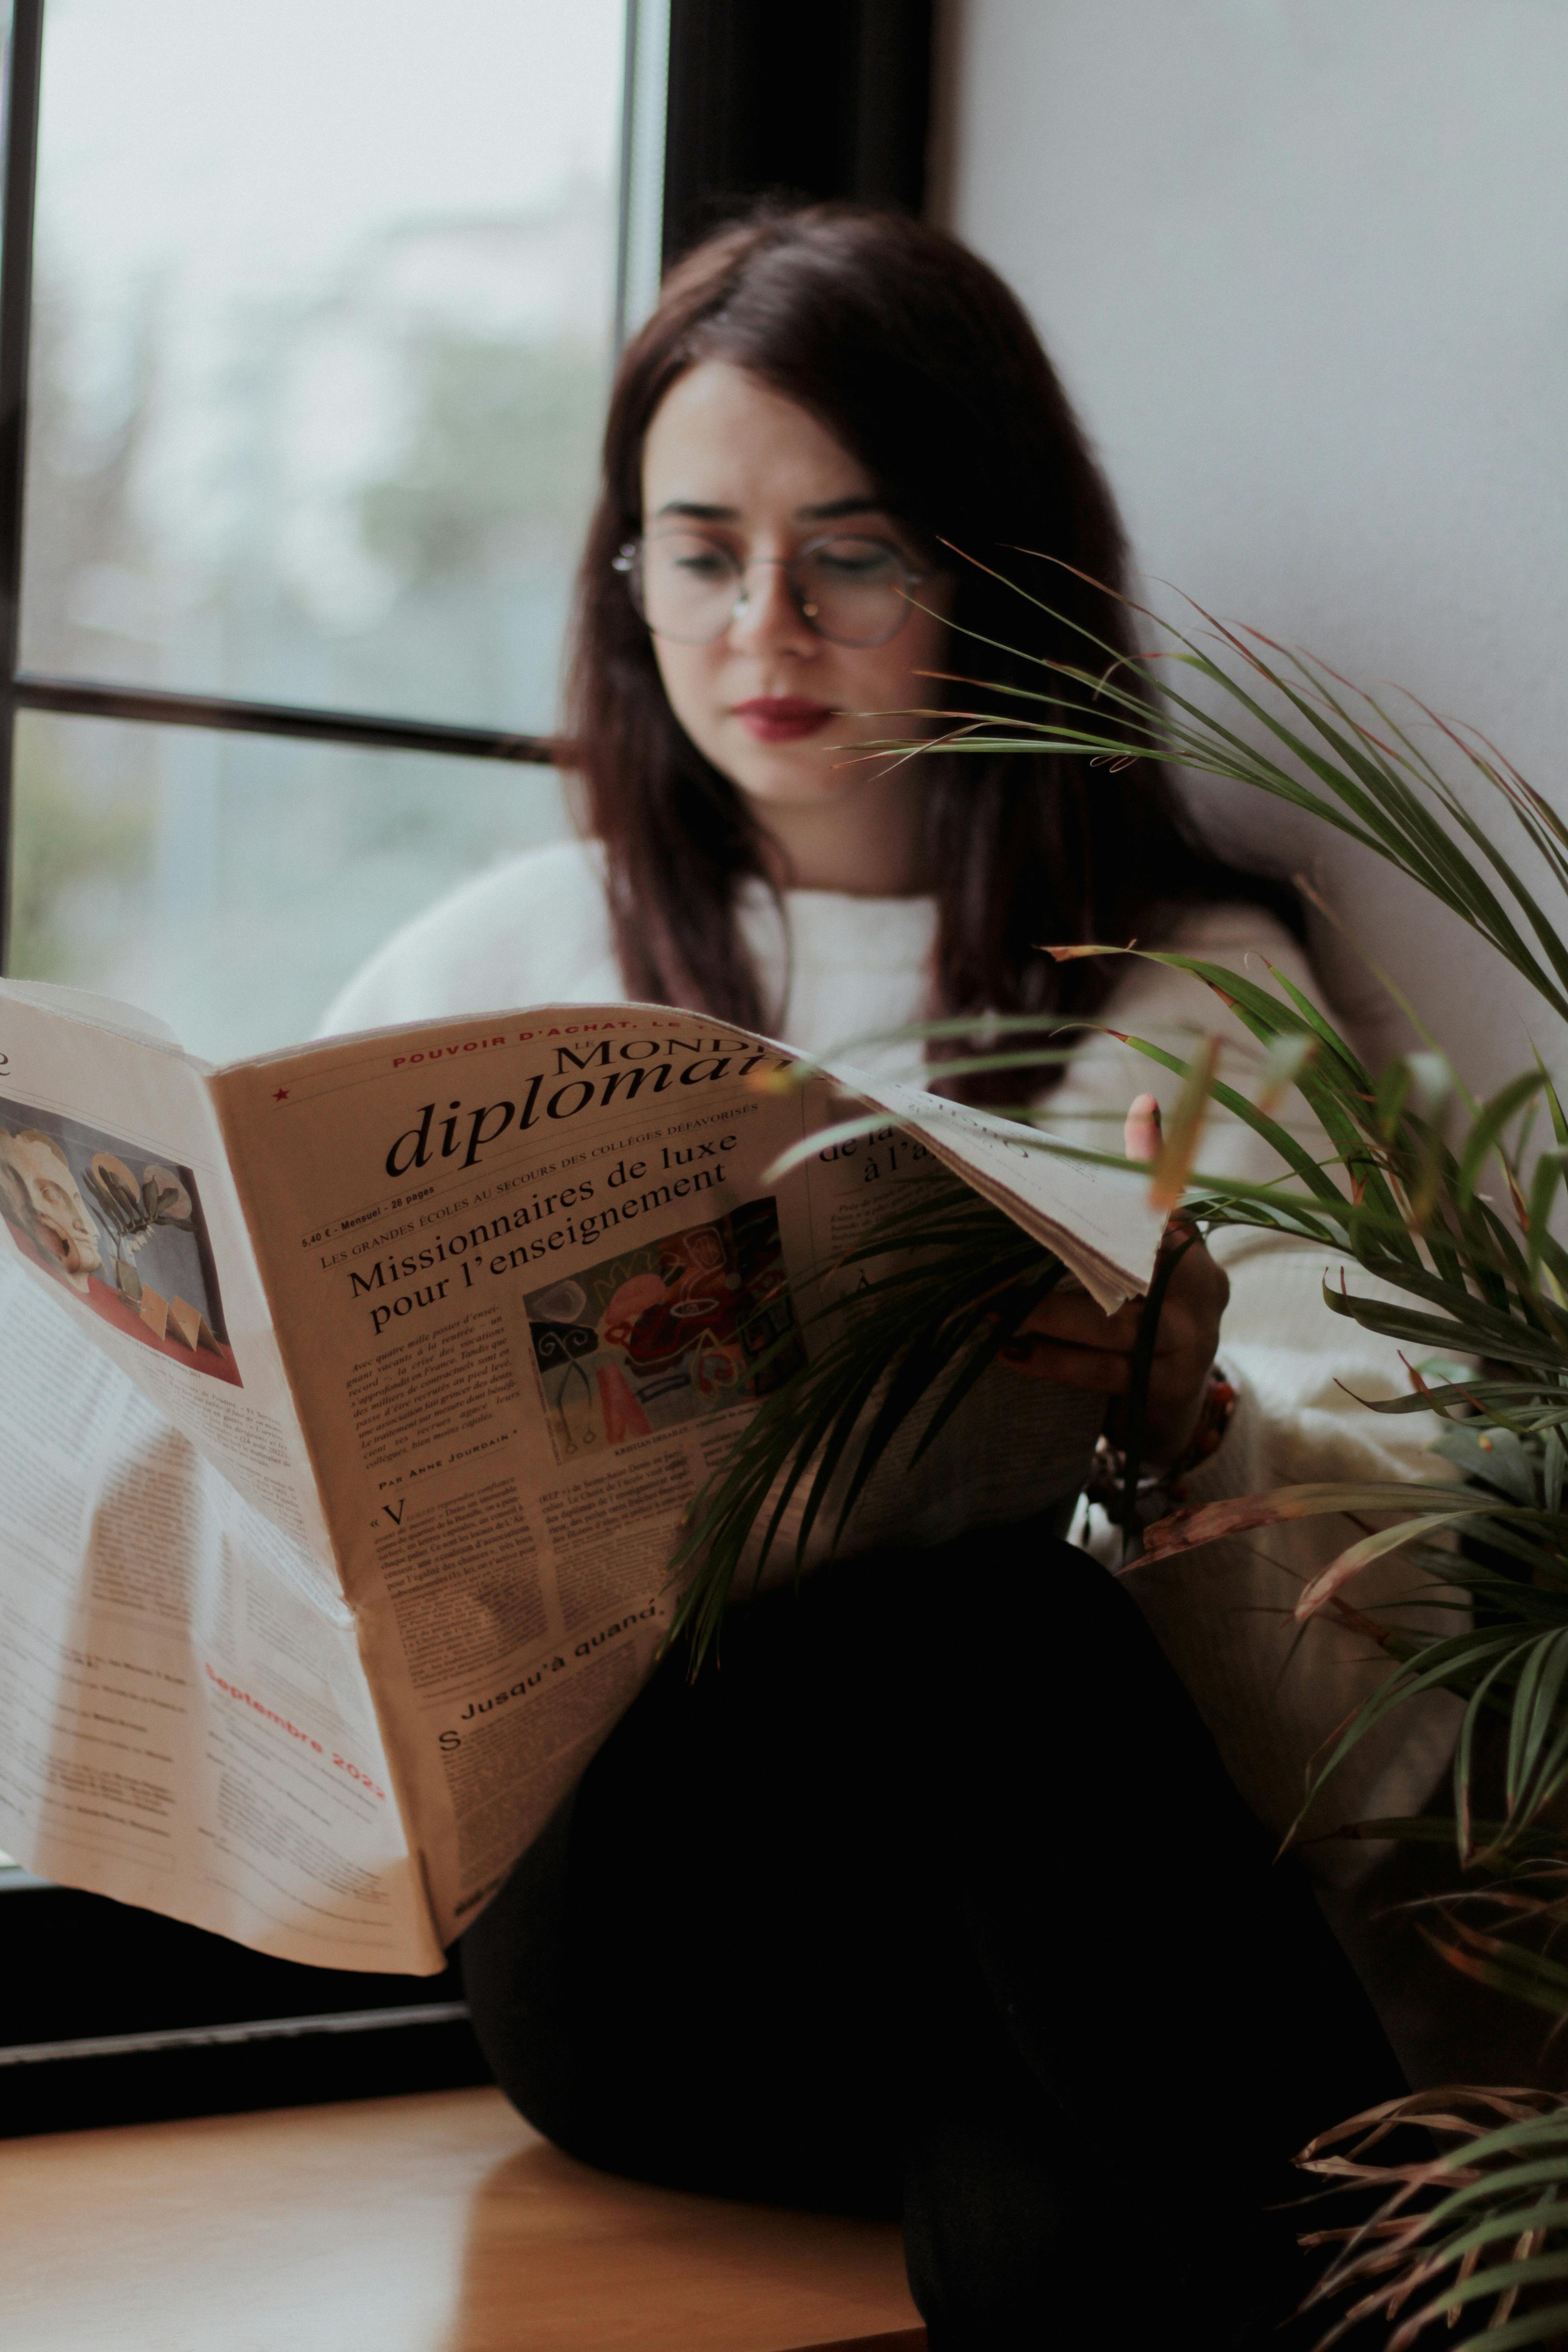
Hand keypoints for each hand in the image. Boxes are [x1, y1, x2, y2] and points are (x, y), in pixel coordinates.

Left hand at [999, 1093, 1228, 1469]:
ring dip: (1043, 1315)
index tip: (1068, 1176)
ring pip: (1110, 1324)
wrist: (1173, 1402)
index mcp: (1193, 1245)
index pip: (1159, 1206)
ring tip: (986, 1308)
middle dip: (1061, 1257)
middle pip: (1129, 1265)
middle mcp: (1202, 1291)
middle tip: (993, 1256)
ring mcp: (1189, 1343)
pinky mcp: (1164, 1387)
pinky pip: (1101, 1371)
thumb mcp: (1152, 1248)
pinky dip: (1052, 1360)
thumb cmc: (1149, 1310)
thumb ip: (1142, 1179)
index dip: (1126, 1187)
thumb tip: (1145, 1104)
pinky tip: (1009, 1351)